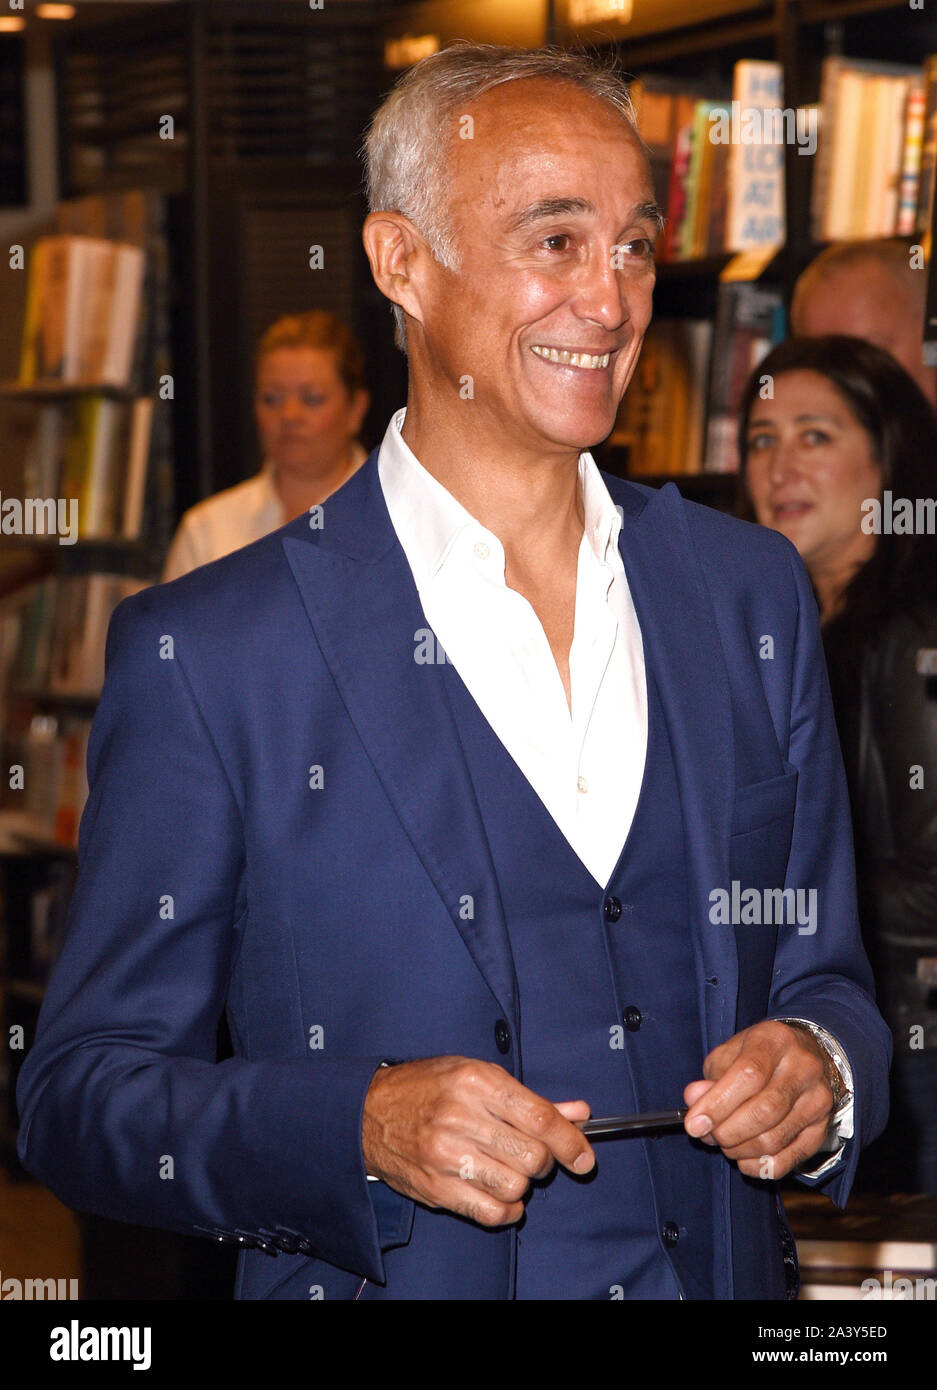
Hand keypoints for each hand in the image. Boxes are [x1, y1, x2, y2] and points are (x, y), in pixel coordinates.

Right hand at [362, 1056, 594, 1226]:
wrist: (368, 1113)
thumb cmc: (427, 1088)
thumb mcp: (477, 1076)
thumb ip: (530, 1100)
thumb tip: (580, 1113)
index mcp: (476, 1081)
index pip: (539, 1117)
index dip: (570, 1141)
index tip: (583, 1157)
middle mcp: (461, 1117)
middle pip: (532, 1156)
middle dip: (543, 1160)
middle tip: (530, 1153)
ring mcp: (446, 1156)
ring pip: (516, 1186)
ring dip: (522, 1183)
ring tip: (506, 1168)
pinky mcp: (436, 1188)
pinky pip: (492, 1212)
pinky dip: (506, 1208)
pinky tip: (499, 1192)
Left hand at [682, 1020, 836, 1179]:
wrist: (804, 1056)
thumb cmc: (758, 1056)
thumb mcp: (729, 1054)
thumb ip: (710, 1078)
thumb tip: (694, 1099)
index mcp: (775, 1040)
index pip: (749, 1074)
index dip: (718, 1104)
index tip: (694, 1124)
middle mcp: (804, 1067)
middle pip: (765, 1111)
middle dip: (727, 1132)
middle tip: (708, 1136)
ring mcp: (818, 1099)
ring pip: (775, 1138)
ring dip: (740, 1150)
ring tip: (724, 1143)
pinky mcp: (823, 1127)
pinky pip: (792, 1158)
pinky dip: (761, 1166)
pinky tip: (744, 1159)